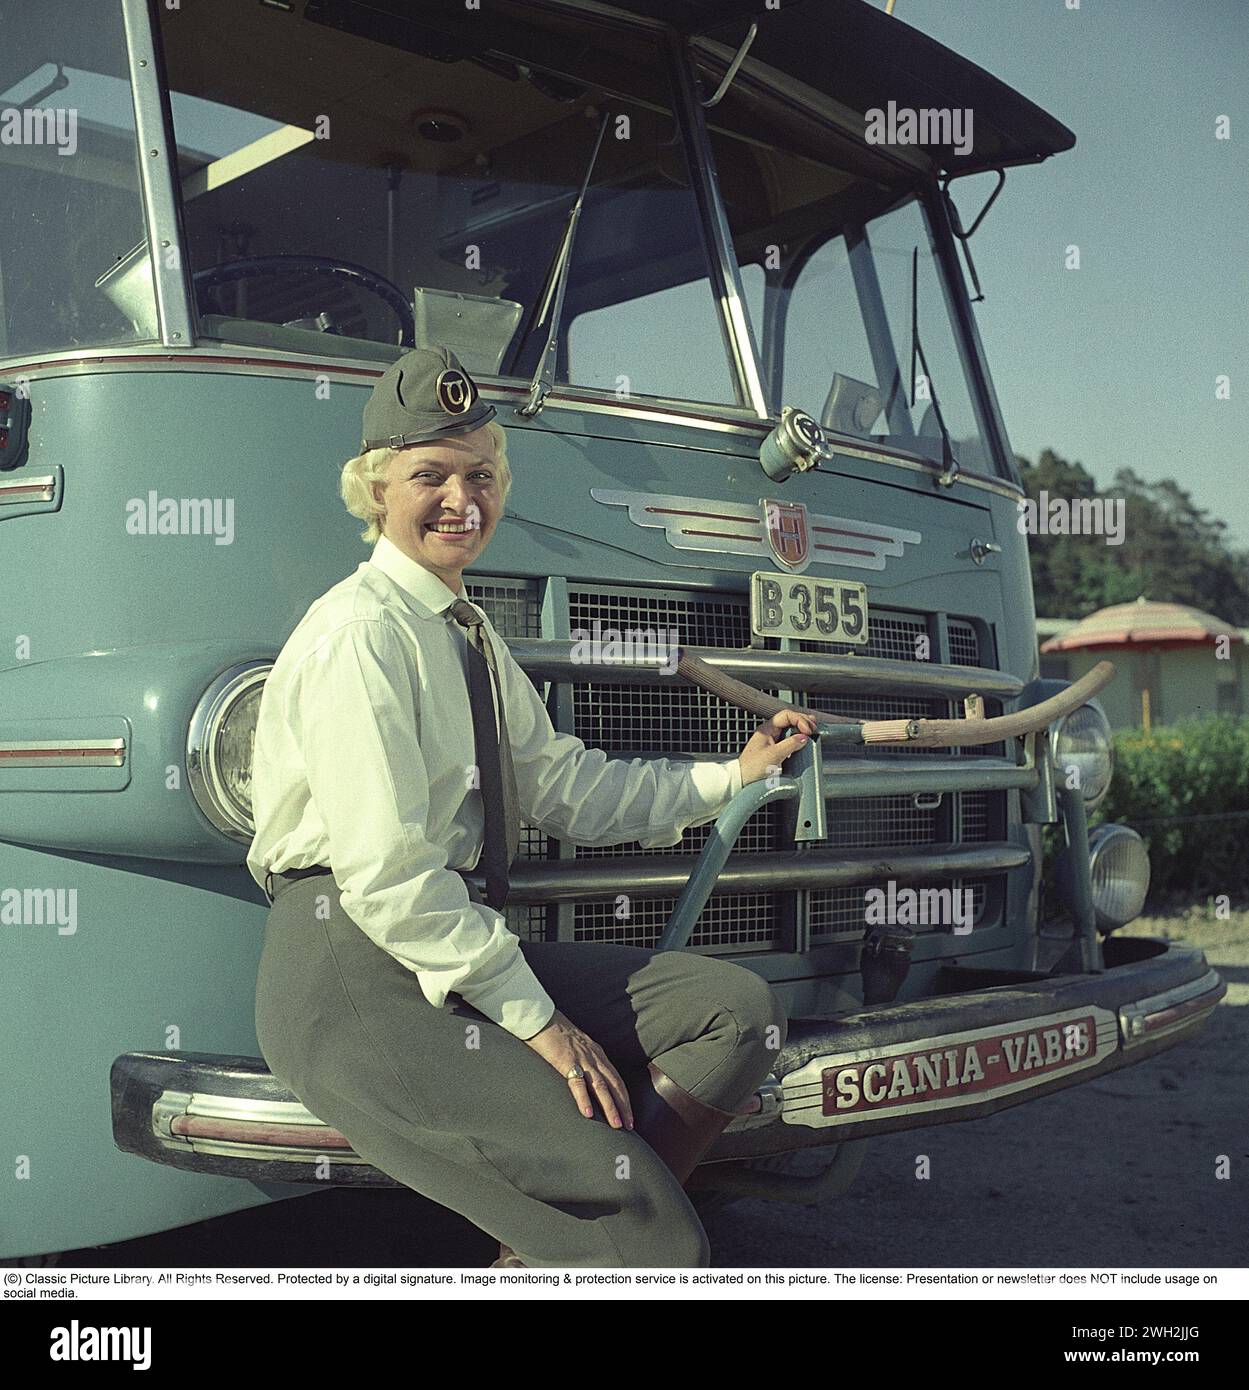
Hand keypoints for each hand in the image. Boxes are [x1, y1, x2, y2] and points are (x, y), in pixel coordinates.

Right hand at [524, 1009, 633, 1128]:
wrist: (541, 1017)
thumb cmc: (555, 1031)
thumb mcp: (577, 1045)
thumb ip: (584, 1059)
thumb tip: (584, 1077)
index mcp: (597, 1053)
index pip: (616, 1079)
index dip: (624, 1098)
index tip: (629, 1115)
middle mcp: (594, 1057)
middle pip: (615, 1085)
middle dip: (623, 1106)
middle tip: (629, 1126)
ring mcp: (581, 1060)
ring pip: (601, 1087)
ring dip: (610, 1107)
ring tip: (616, 1125)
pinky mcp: (566, 1062)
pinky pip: (578, 1084)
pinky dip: (584, 1099)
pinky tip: (589, 1114)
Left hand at [736, 708, 818, 785]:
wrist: (742, 782)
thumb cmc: (752, 768)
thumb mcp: (774, 755)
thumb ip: (791, 744)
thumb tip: (804, 737)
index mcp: (767, 729)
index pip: (786, 715)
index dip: (799, 720)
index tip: (808, 731)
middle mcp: (769, 733)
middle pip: (789, 720)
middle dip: (803, 722)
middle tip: (814, 728)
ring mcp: (772, 742)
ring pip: (790, 730)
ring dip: (801, 730)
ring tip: (812, 731)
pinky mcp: (775, 752)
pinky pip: (789, 741)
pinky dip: (798, 740)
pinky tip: (804, 742)